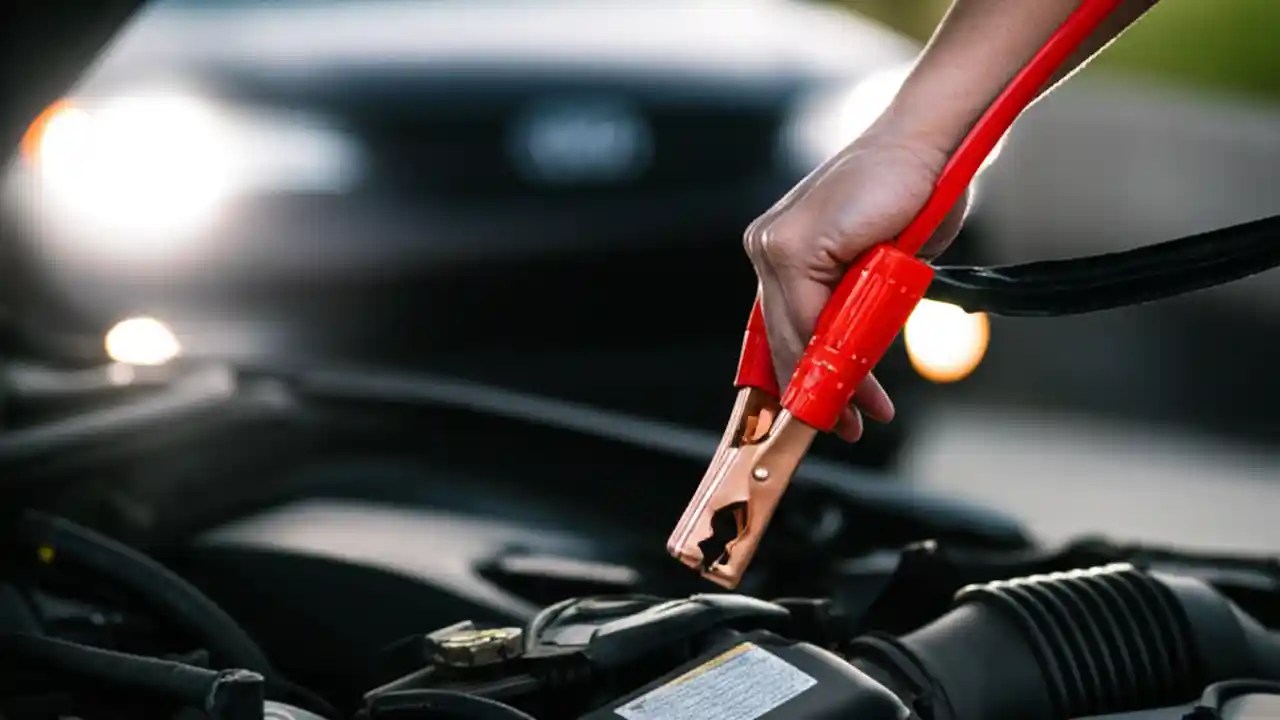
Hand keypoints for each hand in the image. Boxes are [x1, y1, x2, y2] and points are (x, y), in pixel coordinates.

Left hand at [743, 130, 968, 441]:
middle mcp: (768, 247)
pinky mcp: (794, 246)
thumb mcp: (876, 266)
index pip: (778, 326)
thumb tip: (851, 355)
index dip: (798, 374)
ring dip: (833, 380)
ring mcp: (776, 245)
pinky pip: (812, 319)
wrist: (927, 147)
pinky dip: (838, 356)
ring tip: (860, 413)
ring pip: (796, 335)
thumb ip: (853, 304)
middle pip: (782, 337)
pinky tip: (861, 381)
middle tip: (845, 424)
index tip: (821, 410)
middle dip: (816, 388)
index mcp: (781, 250)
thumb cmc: (911, 195)